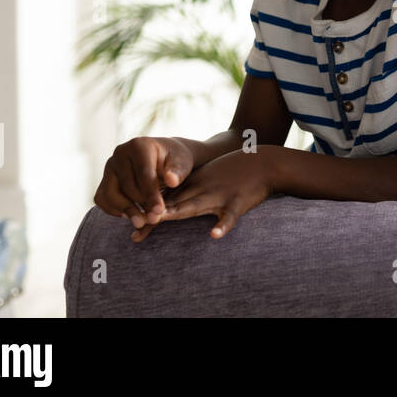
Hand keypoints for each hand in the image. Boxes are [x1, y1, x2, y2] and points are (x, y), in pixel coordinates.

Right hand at [94, 136, 194, 230]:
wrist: (164, 158)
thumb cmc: (175, 160)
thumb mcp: (183, 162)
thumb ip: (177, 171)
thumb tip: (172, 181)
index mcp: (139, 145)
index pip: (143, 173)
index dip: (151, 194)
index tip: (159, 211)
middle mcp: (120, 153)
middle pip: (127, 186)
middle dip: (141, 205)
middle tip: (154, 218)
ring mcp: (110, 167)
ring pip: (110, 194)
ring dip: (126, 210)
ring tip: (142, 221)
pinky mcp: (104, 180)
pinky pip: (102, 199)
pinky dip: (114, 210)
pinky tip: (130, 215)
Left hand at [144, 149, 272, 240]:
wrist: (265, 161)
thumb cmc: (238, 170)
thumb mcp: (210, 176)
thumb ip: (193, 189)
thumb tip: (173, 204)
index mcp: (196, 184)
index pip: (168, 199)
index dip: (150, 211)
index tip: (132, 226)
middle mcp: (203, 188)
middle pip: (175, 205)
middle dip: (154, 217)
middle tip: (135, 231)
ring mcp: (220, 195)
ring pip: (195, 206)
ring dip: (177, 213)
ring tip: (159, 220)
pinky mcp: (239, 202)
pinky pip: (229, 216)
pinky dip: (223, 225)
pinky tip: (214, 235)